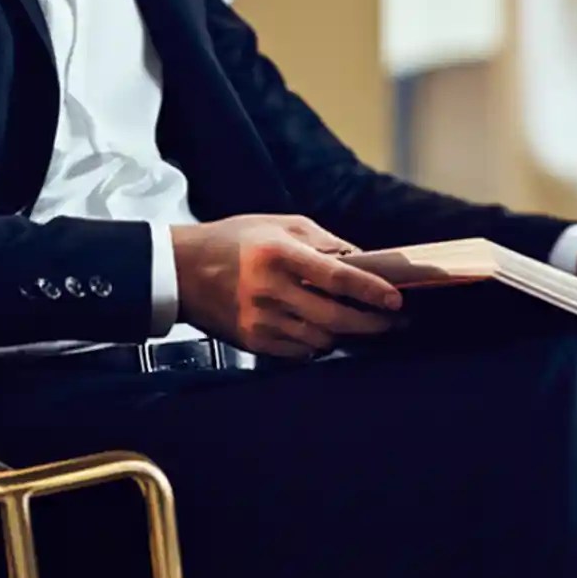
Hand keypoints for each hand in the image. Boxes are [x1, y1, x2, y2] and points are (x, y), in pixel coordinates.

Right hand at [172, 215, 401, 356]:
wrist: (180, 270)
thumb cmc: (236, 241)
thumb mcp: (282, 225)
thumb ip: (326, 243)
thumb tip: (365, 263)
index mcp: (280, 254)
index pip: (338, 278)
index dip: (372, 291)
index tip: (396, 299)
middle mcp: (270, 290)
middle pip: (336, 319)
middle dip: (373, 324)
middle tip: (395, 321)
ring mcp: (261, 321)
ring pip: (322, 341)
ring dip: (347, 335)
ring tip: (361, 322)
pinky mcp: (253, 341)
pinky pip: (301, 352)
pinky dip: (319, 344)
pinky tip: (325, 330)